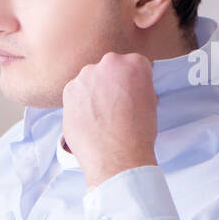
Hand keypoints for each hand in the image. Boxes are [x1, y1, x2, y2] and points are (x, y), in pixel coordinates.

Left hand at [60, 51, 158, 190]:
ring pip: (90, 81)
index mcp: (135, 62)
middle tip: (114, 107)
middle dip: (110, 84)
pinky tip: (88, 119)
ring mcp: (86, 76)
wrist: (116, 156)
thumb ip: (137, 85)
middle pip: (109, 70)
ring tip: (100, 116)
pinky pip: (75, 93)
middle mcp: (109, 63)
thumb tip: (128, 86)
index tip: (130, 95)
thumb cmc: (138, 133)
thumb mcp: (150, 101)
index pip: (132, 66)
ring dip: (93, 93)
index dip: (131, 83)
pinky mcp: (68, 91)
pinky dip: (80, 104)